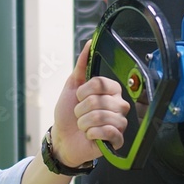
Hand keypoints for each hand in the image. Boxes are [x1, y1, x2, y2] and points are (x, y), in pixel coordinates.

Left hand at [51, 40, 129, 167]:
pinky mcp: (117, 140)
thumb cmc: (68, 113)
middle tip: (79, 114)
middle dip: (81, 109)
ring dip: (84, 123)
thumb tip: (89, 43)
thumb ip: (82, 65)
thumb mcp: (72, 86)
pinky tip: (90, 135)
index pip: (101, 83)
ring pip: (101, 117)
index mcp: (111, 91)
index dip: (84, 91)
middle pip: (99, 101)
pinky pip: (107, 132)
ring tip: (83, 125)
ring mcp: (120, 122)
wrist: (63, 138)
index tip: (78, 97)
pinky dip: (92, 134)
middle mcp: (119, 105)